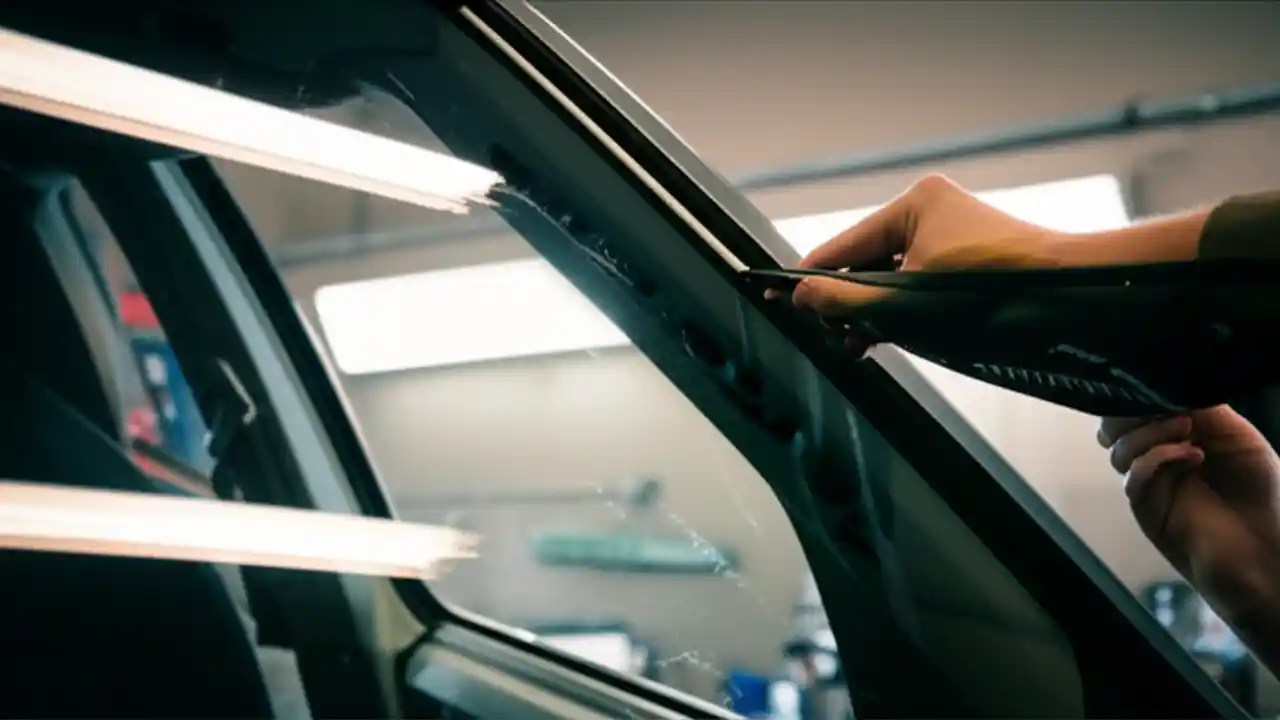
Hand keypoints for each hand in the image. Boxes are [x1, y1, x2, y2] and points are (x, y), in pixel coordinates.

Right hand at [781, 174, 1063, 326]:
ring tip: (860, 345)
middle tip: (830, 337)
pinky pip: (919, 282)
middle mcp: (933, 211)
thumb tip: (799, 296)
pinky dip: (903, 309)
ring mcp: (954, 233)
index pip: (842, 246)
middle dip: (847, 302)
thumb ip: (846, 301)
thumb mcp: (907, 303)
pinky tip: (890, 336)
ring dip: (875, 312)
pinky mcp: (972, 258)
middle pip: (866, 262)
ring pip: (893, 277)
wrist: (1075, 298)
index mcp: (914, 204)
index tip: (774, 296)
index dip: (808, 278)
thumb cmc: (995, 293)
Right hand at [1099, 407, 1279, 667]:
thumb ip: (1204, 409)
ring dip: (1149, 433)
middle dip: (1133, 411)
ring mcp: (1148, 481)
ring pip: (1116, 447)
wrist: (1269, 548)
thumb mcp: (1238, 436)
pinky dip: (1156, 458)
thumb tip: (1167, 385)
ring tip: (1188, 435)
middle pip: (1114, 424)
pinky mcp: (1146, 507)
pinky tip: (1191, 457)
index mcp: (1174, 434)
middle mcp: (1155, 455)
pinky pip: (1132, 475)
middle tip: (1170, 412)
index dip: (1139, 393)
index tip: (1158, 385)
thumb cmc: (1263, 491)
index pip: (1135, 405)